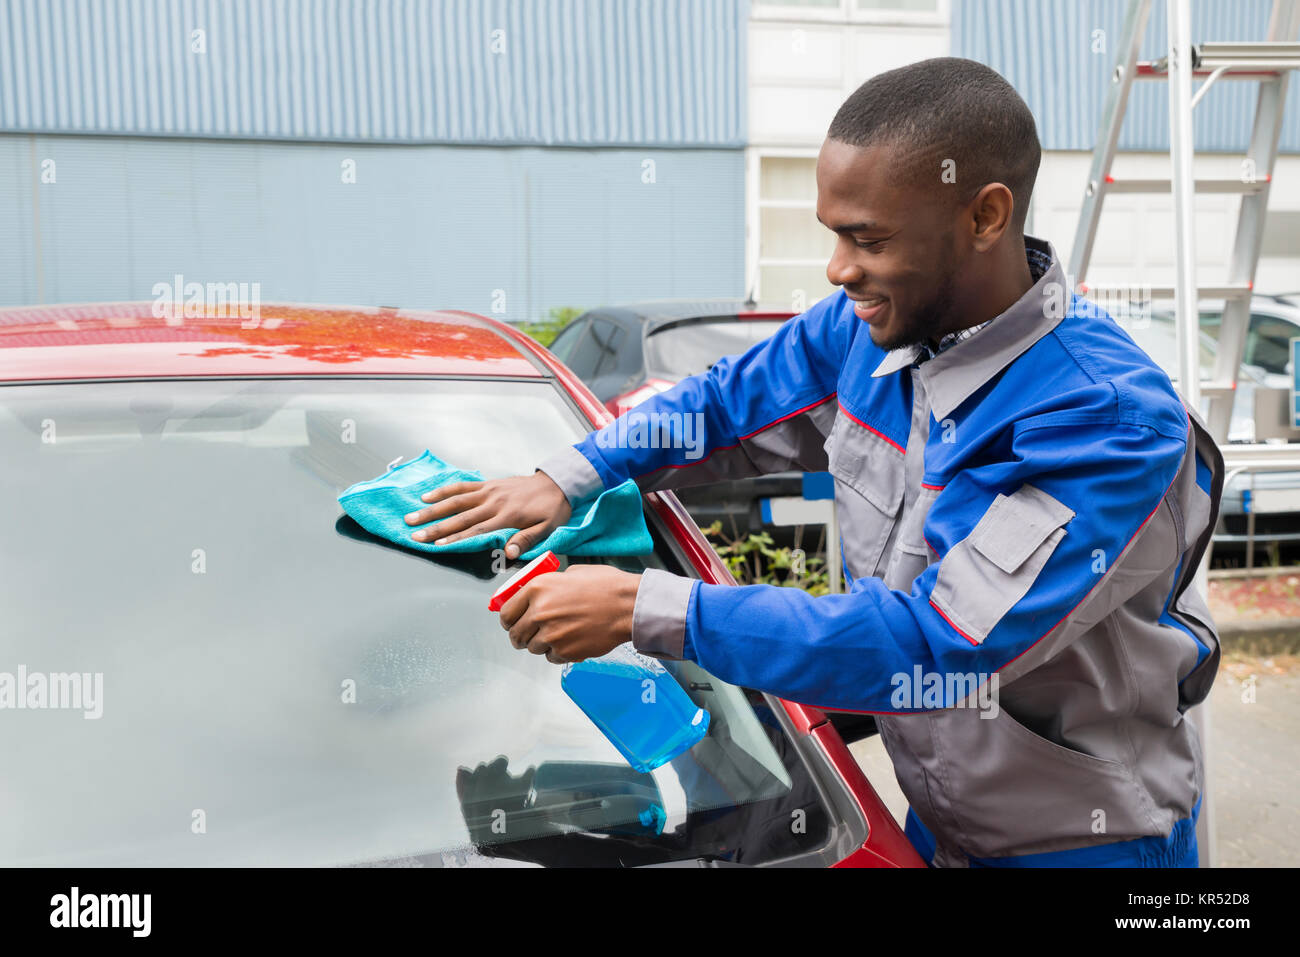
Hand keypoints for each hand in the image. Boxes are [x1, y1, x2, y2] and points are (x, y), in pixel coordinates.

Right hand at [403, 471, 571, 558]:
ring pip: (455, 500)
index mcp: (507, 516)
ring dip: (432, 508)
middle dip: (435, 526)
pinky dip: (444, 490)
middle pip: (459, 516)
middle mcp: (493, 502)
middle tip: (414, 534)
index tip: (436, 544)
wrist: (557, 483)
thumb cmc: (551, 510)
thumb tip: (508, 553)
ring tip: (412, 515)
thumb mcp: (547, 529)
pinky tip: (428, 496)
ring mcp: (488, 491)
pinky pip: (463, 486)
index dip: (455, 538)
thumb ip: (526, 540)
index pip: (476, 530)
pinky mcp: (487, 484)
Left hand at [498, 564, 640, 663]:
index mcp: (538, 588)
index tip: (511, 622)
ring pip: (532, 648)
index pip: (506, 613)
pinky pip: (550, 657)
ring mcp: (551, 634)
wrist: (627, 606)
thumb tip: (535, 595)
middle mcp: (540, 612)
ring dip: (541, 643)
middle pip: (515, 634)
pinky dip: (557, 652)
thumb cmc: (605, 587)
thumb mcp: (571, 573)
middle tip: (530, 634)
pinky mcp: (565, 651)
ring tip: (557, 634)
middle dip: (521, 635)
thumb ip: (548, 585)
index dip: (508, 620)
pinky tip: (569, 640)